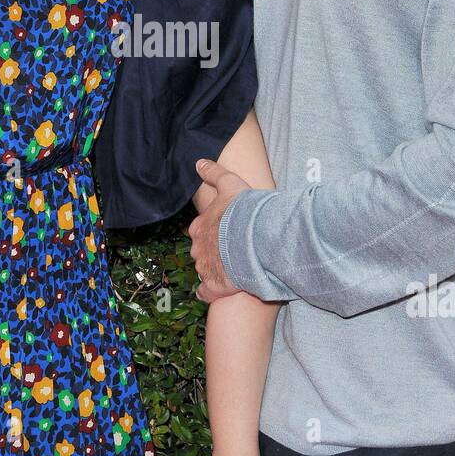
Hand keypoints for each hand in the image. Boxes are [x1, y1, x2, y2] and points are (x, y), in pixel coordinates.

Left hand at [187, 158, 250, 302]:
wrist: (256, 239)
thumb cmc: (244, 211)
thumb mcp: (230, 185)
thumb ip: (214, 173)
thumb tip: (198, 162)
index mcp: (200, 226)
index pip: (199, 230)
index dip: (211, 231)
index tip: (223, 232)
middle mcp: (198, 248)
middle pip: (200, 251)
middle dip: (212, 251)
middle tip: (230, 251)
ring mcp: (205, 268)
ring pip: (204, 270)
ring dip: (215, 270)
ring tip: (233, 269)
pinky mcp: (214, 287)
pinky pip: (206, 293)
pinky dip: (209, 293)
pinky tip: (218, 291)